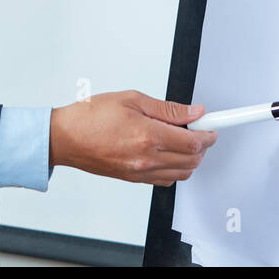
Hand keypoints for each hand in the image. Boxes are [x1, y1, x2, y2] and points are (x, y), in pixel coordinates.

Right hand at [49, 90, 217, 185]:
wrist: (66, 138)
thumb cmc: (91, 116)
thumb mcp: (133, 99)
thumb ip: (168, 108)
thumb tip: (193, 111)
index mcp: (148, 135)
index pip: (194, 141)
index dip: (209, 132)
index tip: (212, 124)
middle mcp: (147, 158)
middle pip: (193, 160)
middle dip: (202, 143)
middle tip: (197, 127)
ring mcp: (141, 172)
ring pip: (183, 173)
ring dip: (191, 157)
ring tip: (181, 138)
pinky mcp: (135, 179)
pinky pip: (166, 179)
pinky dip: (175, 167)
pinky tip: (167, 151)